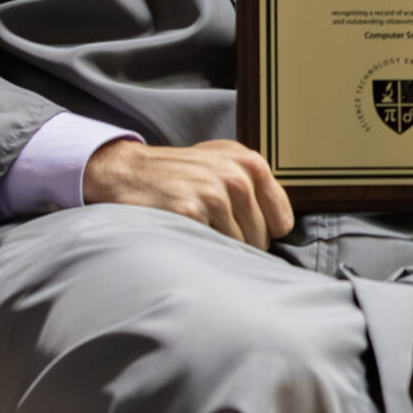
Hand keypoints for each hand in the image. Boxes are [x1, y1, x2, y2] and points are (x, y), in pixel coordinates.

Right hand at [82, 137, 292, 247]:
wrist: (129, 171)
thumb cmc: (181, 171)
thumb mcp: (224, 162)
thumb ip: (256, 184)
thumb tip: (283, 225)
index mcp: (251, 164)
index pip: (283, 221)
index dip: (266, 232)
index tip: (248, 232)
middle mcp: (236, 177)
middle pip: (261, 238)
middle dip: (243, 244)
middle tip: (218, 235)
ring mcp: (212, 194)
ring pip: (238, 246)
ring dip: (223, 250)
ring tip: (202, 235)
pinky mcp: (189, 212)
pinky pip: (213, 247)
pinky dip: (203, 250)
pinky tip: (189, 237)